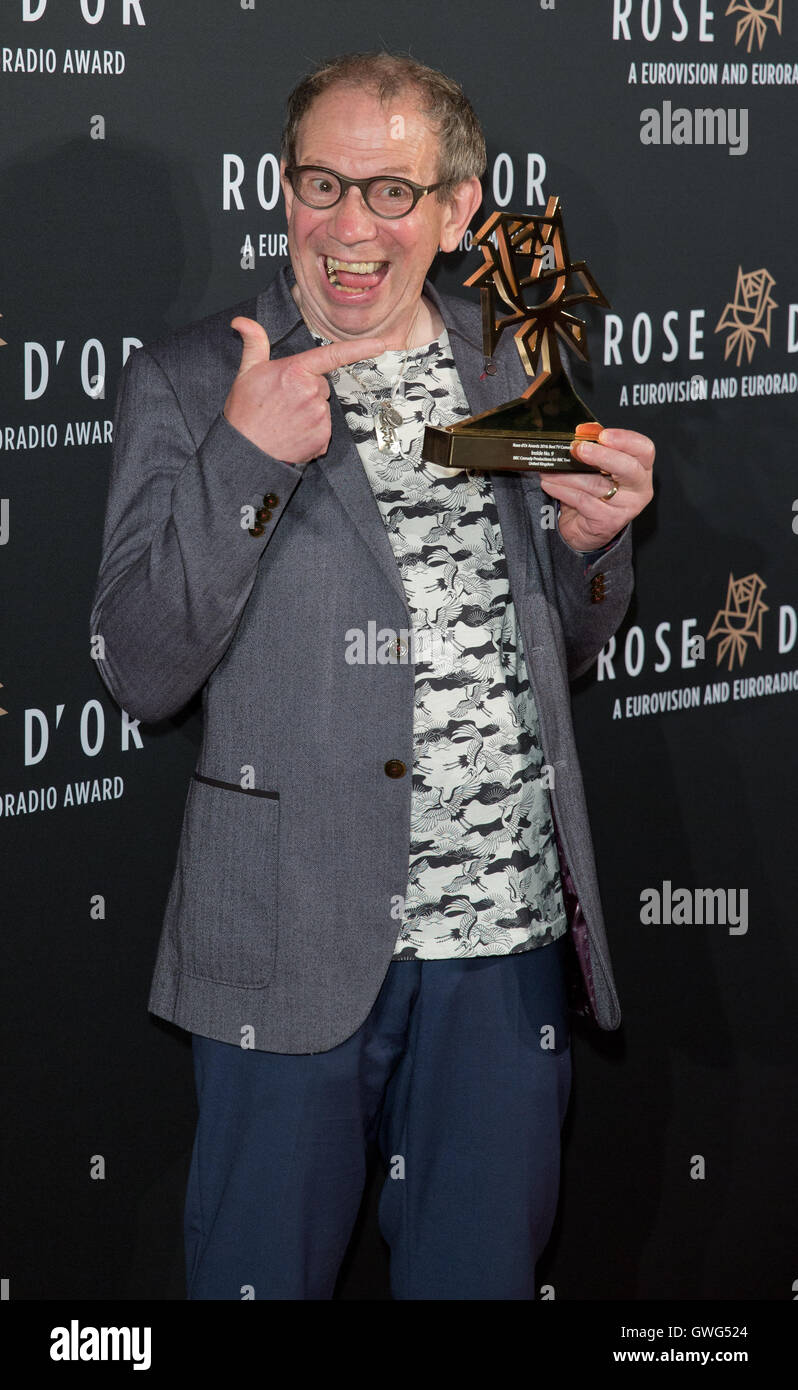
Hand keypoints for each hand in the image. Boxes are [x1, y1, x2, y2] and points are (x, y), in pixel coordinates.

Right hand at [224, 317, 384, 464]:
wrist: (246, 451)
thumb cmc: (245, 411)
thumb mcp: (247, 372)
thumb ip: (254, 343)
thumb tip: (241, 321)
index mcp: (295, 371)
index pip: (334, 355)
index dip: (361, 348)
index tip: (382, 344)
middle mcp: (312, 392)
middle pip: (322, 385)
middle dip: (307, 391)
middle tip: (284, 402)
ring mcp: (319, 416)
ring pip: (323, 408)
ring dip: (310, 412)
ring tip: (286, 420)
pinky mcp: (323, 438)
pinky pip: (324, 430)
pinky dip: (312, 433)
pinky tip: (293, 434)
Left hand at [539, 426, 654, 551]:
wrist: (586, 526)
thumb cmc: (594, 490)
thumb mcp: (598, 466)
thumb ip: (596, 446)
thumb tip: (583, 430)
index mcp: (641, 468)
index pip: (644, 449)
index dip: (625, 439)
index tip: (603, 435)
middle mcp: (639, 488)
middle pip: (627, 468)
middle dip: (601, 456)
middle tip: (578, 448)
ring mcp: (626, 507)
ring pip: (596, 485)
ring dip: (568, 474)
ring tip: (550, 468)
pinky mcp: (608, 521)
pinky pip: (582, 501)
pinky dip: (562, 490)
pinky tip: (549, 484)